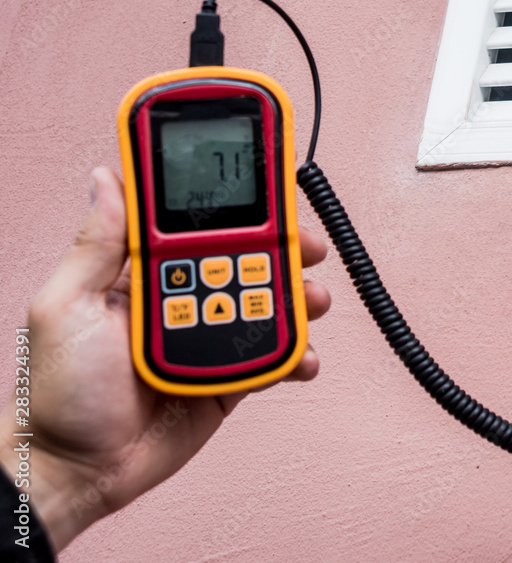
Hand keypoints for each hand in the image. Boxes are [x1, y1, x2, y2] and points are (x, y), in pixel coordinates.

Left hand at [0, 167, 331, 550]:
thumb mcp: (67, 306)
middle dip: (285, 251)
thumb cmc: (57, 390)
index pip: (200, 228)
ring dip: (298, 298)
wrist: (77, 473)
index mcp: (148, 274)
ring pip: (267, 305)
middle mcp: (184, 298)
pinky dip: (294, 355)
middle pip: (247, 262)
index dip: (237, 208)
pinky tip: (301, 356)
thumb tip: (108, 177)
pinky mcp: (228, 378)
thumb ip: (98, 245)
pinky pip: (271, 358)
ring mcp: (209, 337)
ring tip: (314, 301)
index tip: (269, 191)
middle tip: (309, 247)